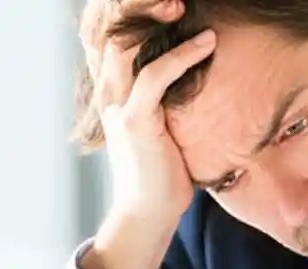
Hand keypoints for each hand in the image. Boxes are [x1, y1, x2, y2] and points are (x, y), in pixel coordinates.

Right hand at [77, 1, 215, 268]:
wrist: (150, 209)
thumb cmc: (162, 163)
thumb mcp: (160, 115)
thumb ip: (163, 85)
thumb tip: (194, 55)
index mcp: (110, 84)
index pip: (101, 30)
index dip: (118, 7)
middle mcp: (107, 89)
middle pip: (104, 27)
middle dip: (132, 2)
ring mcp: (117, 105)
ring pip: (120, 44)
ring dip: (151, 17)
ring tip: (180, 5)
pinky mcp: (135, 122)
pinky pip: (153, 77)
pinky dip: (181, 56)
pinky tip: (206, 44)